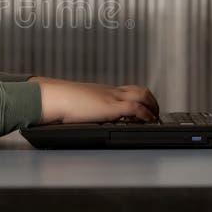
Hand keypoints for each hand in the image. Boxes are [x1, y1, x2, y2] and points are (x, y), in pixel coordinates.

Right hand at [28, 76, 159, 123]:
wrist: (55, 97)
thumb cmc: (61, 100)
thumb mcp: (78, 102)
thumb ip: (87, 107)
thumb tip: (84, 116)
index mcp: (103, 90)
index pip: (128, 89)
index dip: (141, 97)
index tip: (145, 106)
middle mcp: (110, 92)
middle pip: (140, 90)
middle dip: (152, 101)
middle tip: (155, 112)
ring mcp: (112, 98)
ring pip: (143, 95)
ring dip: (153, 106)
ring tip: (155, 118)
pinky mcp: (112, 107)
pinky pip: (137, 109)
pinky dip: (146, 115)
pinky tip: (148, 121)